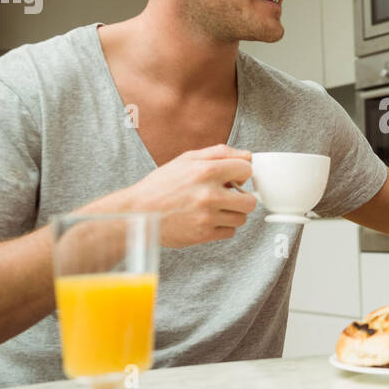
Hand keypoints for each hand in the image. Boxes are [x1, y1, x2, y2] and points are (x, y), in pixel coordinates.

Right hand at [98, 145, 256, 248]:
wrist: (138, 213)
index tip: (233, 177)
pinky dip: (222, 227)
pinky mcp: (203, 235)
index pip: (247, 170)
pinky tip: (208, 219)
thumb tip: (247, 155)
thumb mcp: (186, 159)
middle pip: (250, 200)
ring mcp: (207, 217)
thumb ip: (219, 153)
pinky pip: (229, 232)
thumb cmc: (161, 186)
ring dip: (232, 213)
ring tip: (214, 208)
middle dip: (242, 197)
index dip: (240, 173)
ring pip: (241, 218)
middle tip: (229, 195)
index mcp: (206, 171)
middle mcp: (209, 195)